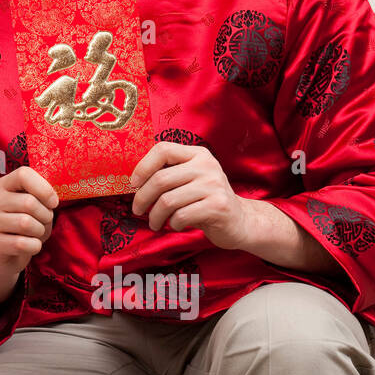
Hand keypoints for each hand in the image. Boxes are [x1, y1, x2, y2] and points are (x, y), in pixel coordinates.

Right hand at [0, 166, 57, 307]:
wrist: (3, 252)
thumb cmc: (24, 224)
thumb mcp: (32, 205)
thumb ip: (40, 196)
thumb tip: (52, 200)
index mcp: (4, 185)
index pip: (23, 175)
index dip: (44, 188)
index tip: (53, 202)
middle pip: (29, 202)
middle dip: (45, 215)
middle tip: (44, 222)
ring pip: (26, 223)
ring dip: (40, 231)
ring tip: (36, 233)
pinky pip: (23, 244)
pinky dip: (34, 246)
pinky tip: (30, 245)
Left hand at [129, 142, 248, 249]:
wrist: (240, 221)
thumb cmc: (205, 200)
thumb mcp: (190, 179)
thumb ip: (169, 174)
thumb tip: (134, 181)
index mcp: (197, 154)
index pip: (163, 149)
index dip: (143, 167)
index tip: (133, 184)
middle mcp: (207, 165)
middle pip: (160, 179)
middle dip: (142, 198)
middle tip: (138, 211)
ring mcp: (214, 185)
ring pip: (167, 201)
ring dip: (155, 216)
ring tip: (155, 223)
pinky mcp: (218, 206)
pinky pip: (181, 215)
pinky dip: (173, 224)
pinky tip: (176, 225)